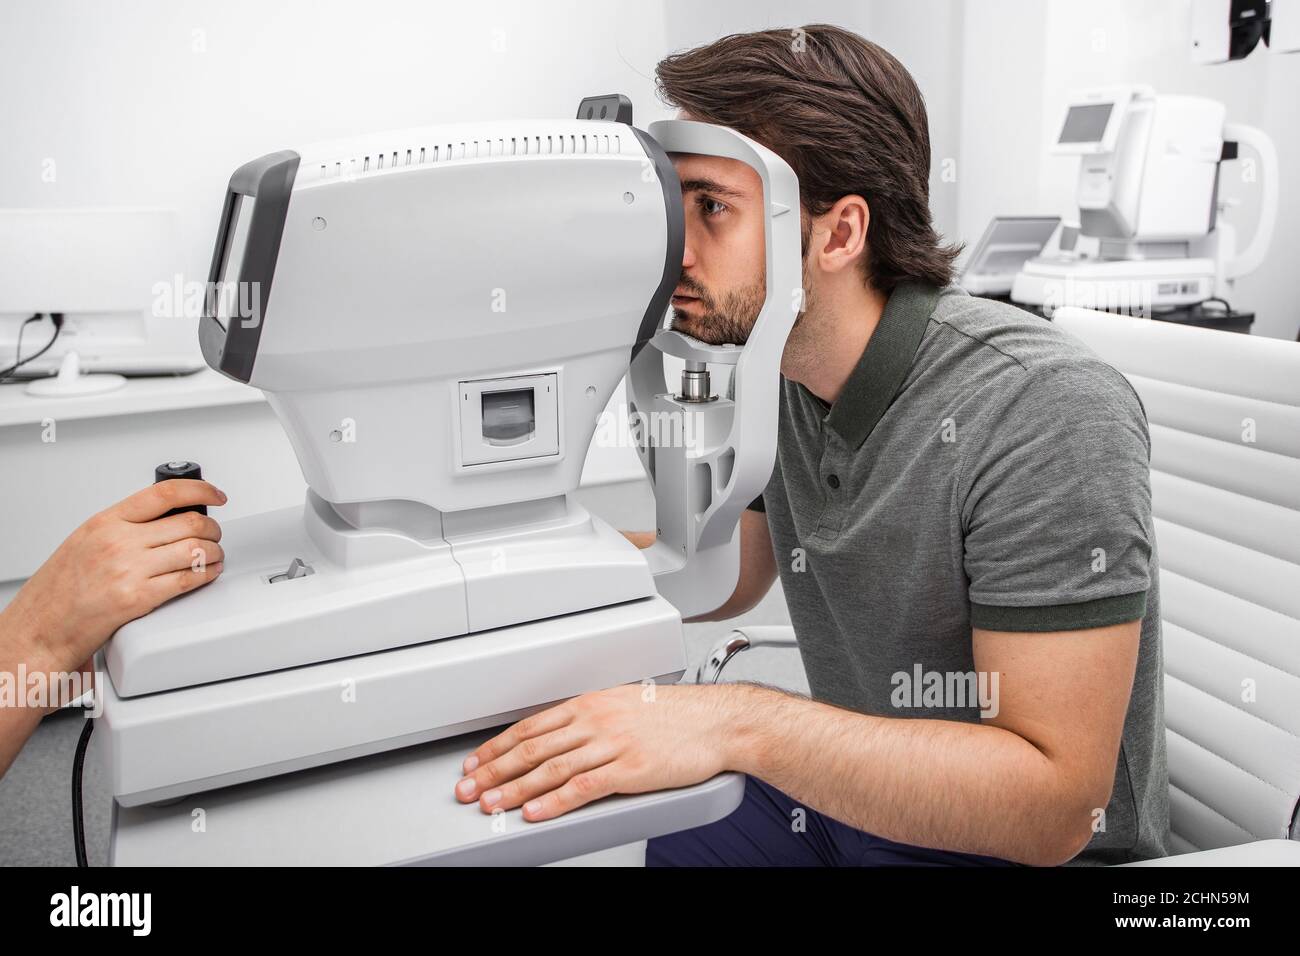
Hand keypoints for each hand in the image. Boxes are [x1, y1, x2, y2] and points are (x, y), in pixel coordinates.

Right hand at [4, 480, 226, 675]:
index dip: (199, 489)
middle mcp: (118, 542)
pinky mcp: (138, 598)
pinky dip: (207, 574)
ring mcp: (129, 570)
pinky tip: (208, 574)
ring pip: (195, 549)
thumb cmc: (60, 589)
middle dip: (212, 529)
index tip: (216, 494)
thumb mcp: (86, 541)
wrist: (41, 628)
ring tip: (213, 556)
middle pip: (189, 523)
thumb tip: (166, 519)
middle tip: (215, 535)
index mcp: (106, 522)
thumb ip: (124, 527)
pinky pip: (189, 579)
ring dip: (214, 552)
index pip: (164, 494)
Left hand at [454, 683, 741, 821]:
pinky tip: (535, 812)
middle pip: (532, 748)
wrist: (717, 722)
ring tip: (491, 804)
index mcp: (590, 704)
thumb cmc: (676, 715)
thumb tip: (560, 736)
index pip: (531, 726)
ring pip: (550, 768)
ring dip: (514, 789)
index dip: (497, 746)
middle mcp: (595, 721)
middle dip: (493, 770)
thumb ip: (591, 719)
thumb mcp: (624, 704)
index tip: (476, 762)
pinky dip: (554, 801)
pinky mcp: (629, 770)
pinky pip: (583, 787)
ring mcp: (611, 744)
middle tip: (469, 788)